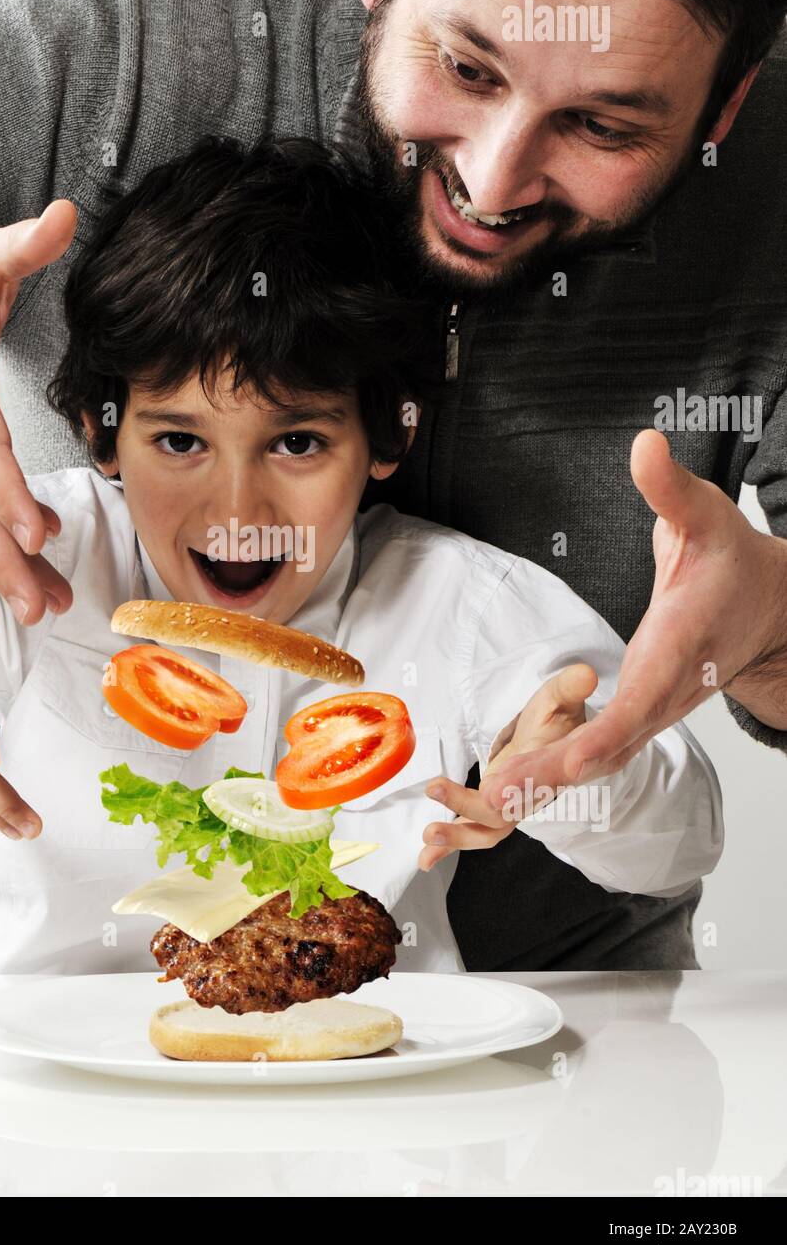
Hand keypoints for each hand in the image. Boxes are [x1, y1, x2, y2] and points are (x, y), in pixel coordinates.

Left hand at [418, 663, 596, 870]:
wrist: (561, 744)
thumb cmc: (558, 720)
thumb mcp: (561, 698)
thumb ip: (568, 688)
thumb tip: (585, 674)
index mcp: (553, 769)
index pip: (540, 779)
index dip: (520, 783)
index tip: (492, 785)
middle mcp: (533, 795)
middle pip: (507, 810)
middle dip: (469, 805)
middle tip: (438, 789)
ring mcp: (514, 806)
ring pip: (489, 828)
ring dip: (458, 834)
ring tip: (429, 833)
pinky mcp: (496, 809)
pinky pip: (474, 831)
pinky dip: (449, 848)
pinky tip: (425, 858)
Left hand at [477, 429, 786, 817]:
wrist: (770, 611)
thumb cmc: (734, 565)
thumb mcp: (707, 516)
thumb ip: (671, 487)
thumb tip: (646, 443)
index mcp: (676, 650)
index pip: (634, 708)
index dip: (594, 739)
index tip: (560, 764)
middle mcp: (662, 694)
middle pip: (607, 749)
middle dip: (552, 776)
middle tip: (492, 799)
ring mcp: (652, 711)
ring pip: (600, 760)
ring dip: (546, 783)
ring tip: (486, 801)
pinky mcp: (639, 715)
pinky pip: (596, 753)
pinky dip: (556, 772)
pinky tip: (509, 785)